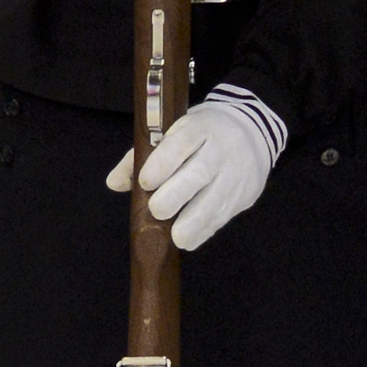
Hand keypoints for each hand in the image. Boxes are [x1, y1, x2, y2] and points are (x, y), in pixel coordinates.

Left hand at [120, 92, 282, 250]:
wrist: (252, 132)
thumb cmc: (201, 136)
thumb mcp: (174, 133)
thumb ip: (141, 157)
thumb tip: (114, 183)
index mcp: (200, 127)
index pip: (182, 143)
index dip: (162, 163)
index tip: (145, 182)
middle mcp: (222, 147)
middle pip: (199, 172)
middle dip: (175, 195)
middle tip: (157, 210)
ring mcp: (236, 171)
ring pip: (215, 198)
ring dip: (194, 221)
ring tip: (176, 237)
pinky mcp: (245, 192)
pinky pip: (224, 214)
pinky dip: (205, 229)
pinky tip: (189, 239)